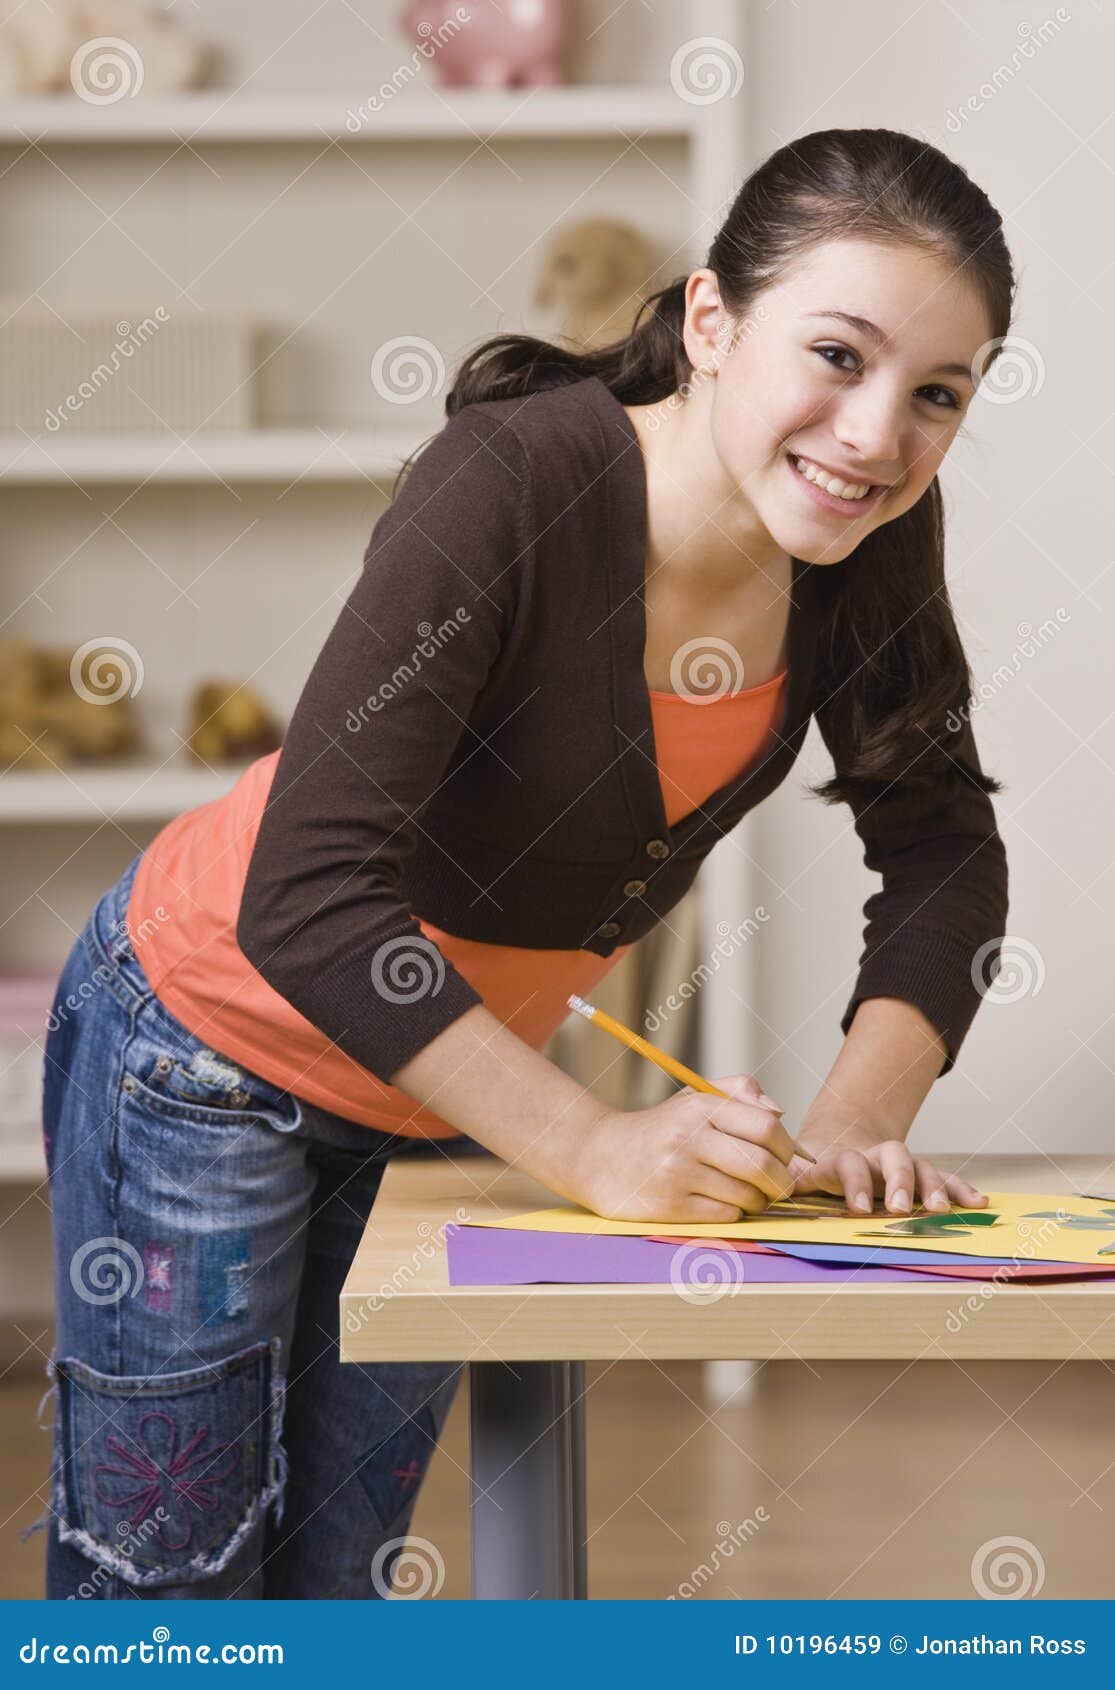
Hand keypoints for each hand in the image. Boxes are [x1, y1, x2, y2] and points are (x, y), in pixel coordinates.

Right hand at [574, 1073, 797, 1223]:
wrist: (599, 1157)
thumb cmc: (659, 1128)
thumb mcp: (693, 1097)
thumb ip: (739, 1093)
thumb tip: (779, 1113)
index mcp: (700, 1107)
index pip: (766, 1127)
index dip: (787, 1147)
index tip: (787, 1158)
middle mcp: (688, 1137)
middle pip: (762, 1166)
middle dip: (781, 1181)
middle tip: (780, 1186)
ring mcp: (677, 1174)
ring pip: (746, 1196)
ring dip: (757, 1201)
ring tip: (748, 1194)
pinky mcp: (669, 1206)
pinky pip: (725, 1215)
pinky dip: (733, 1212)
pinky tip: (722, 1203)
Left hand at [788, 1124, 987, 1215]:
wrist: (836, 1138)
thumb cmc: (811, 1165)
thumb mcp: (794, 1169)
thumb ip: (787, 1176)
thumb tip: (767, 1187)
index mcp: (840, 1159)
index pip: (849, 1164)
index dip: (855, 1183)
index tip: (859, 1208)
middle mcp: (873, 1158)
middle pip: (892, 1157)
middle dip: (899, 1180)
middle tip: (902, 1206)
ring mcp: (898, 1166)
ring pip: (920, 1166)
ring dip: (933, 1186)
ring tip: (942, 1209)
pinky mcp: (917, 1175)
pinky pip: (942, 1179)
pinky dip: (959, 1188)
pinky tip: (979, 1201)